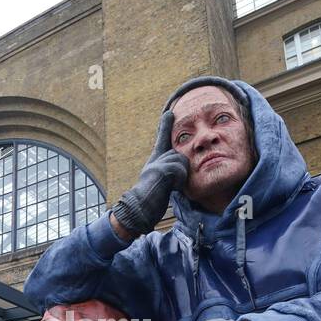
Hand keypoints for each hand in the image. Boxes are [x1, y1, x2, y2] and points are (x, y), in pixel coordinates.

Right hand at [109, 111, 189, 235]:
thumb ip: (170, 172)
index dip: (165, 125)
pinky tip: (168, 189)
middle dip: (180, 171)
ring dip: (180, 178)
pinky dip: (179, 182)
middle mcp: (155, 159)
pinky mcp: (160, 170)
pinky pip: (180, 171)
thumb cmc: (151, 200)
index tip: (169, 111)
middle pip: (180, 156)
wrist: (139, 209)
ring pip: (181, 163)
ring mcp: (157, 164)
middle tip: (169, 184)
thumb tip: (181, 165)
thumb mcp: (163, 183)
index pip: (162, 139)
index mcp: (155, 161)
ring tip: (167, 188)